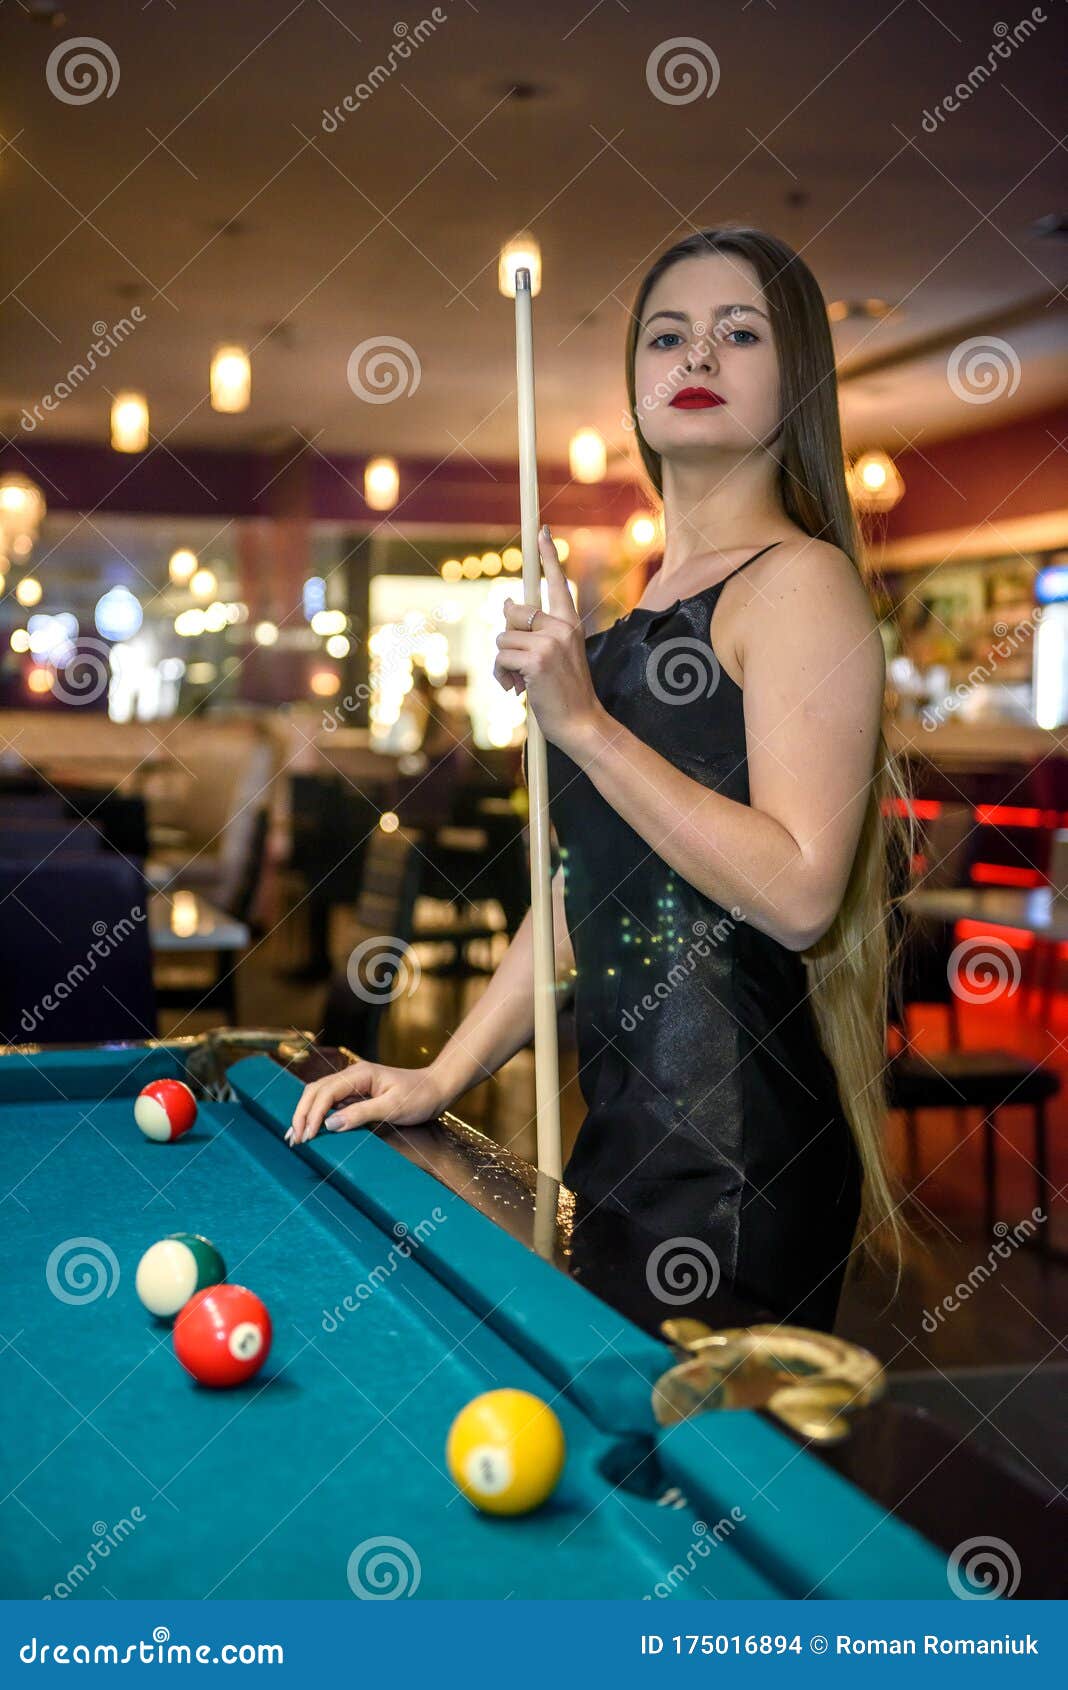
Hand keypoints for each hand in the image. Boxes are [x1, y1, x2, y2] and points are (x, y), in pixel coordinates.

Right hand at [286, 1062, 450, 1144]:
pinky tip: (311, 1129)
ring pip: (319, 1096)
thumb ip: (361, 1114)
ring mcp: (353, 1085)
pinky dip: (317, 1116)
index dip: (313, 1115)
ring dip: (305, 1114)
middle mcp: (352, 1076)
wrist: (436, 1089)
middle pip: (315, 1091)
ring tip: (295, 1136)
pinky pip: (330, 1103)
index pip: (325, 1093)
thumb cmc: (419, 1096)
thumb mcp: (393, 1108)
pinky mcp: (356, 1095)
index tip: (307, 1137)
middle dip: (302, 1114)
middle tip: (294, 1139)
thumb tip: (330, 1125)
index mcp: (359, 1074)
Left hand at [493, 527, 603, 755]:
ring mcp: (550, 642)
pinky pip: (501, 657)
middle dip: (508, 638)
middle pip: (514, 612)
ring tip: (521, 682)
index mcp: (570, 624)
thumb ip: (534, 630)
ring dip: (504, 663)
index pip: (557, 583)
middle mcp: (562, 627)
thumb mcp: (553, 655)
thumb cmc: (564, 692)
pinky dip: (502, 676)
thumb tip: (505, 602)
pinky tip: (517, 690)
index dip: (548, 555)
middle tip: (520, 664)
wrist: (581, 723)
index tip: (542, 531)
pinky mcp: (536, 659)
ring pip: (502, 638)